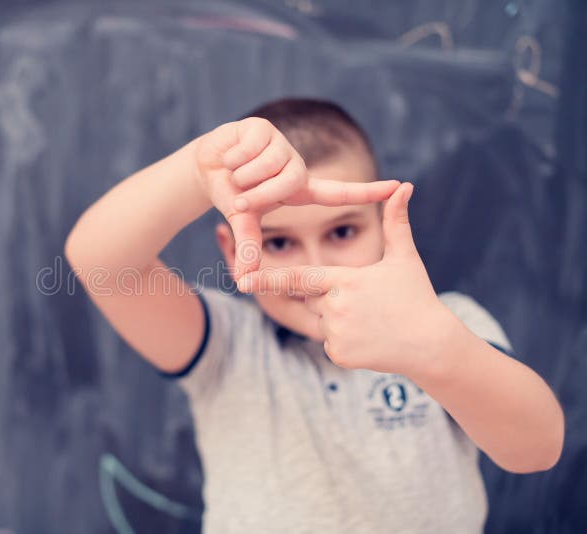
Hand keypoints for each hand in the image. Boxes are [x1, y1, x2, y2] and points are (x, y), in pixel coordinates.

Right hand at [191, 117, 400, 280]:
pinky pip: (250, 150)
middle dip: (259, 194)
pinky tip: (230, 156)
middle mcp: (295, 165)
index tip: (400, 187)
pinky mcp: (263, 127)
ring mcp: (280, 144)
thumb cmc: (231, 193)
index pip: (338, 192)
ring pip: (267, 165)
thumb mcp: (242, 220)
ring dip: (242, 175)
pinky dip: (233, 159)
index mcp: (298, 189)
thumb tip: (244, 280)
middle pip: (289, 181)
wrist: (206, 167)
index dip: (367, 191)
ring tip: (235, 173)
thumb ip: (248, 246)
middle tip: (241, 198)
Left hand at [237, 182, 455, 376]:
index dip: (269, 277)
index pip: (299, 277)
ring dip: (337, 319)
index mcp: (345, 280)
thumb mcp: (405, 258)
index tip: (241, 278)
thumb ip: (397, 222)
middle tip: (363, 302)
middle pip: (312, 297)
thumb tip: (406, 186)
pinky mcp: (338, 355)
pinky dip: (344, 340)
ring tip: (370, 320)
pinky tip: (369, 338)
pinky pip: (329, 342)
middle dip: (329, 296)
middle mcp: (335, 307)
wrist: (432, 346)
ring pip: (320, 320)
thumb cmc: (417, 298)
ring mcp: (335, 333)